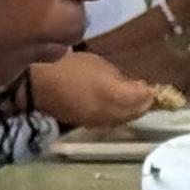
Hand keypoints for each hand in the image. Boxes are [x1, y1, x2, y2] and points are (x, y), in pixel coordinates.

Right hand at [31, 50, 160, 130]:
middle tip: (147, 94)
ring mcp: (98, 122)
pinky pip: (111, 123)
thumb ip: (119, 78)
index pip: (142, 98)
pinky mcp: (88, 125)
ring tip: (134, 101)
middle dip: (144, 104)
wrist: (38, 85)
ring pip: (124, 120)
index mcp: (112, 94)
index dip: (149, 92)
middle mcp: (109, 113)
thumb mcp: (98, 64)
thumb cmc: (68, 66)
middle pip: (136, 112)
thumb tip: (135, 87)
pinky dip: (119, 116)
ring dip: (132, 112)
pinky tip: (117, 108)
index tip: (151, 85)